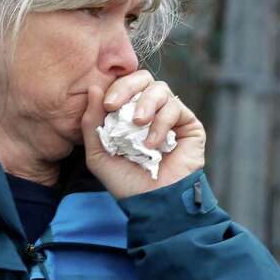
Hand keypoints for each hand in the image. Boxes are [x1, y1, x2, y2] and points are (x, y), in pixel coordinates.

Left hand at [81, 69, 206, 199]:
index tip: (106, 105)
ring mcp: (169, 115)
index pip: (122, 85)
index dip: (114, 87)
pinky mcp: (188, 123)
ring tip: (137, 125)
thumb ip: (92, 123)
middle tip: (114, 106)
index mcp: (127, 113)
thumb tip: (94, 88)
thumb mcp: (99, 154)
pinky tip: (152, 145)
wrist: (152, 202)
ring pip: (160, 89)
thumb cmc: (125, 182)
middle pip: (142, 78)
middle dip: (126, 88)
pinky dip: (161, 123)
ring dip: (146, 104)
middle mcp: (149, 110)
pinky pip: (175, 107)